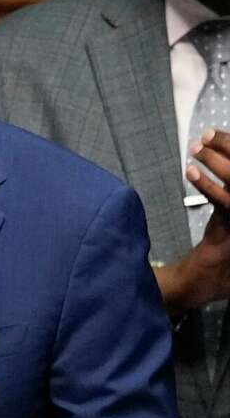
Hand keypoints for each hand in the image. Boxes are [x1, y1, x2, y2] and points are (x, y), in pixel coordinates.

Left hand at [162, 129, 229, 311]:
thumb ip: (225, 195)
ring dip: (217, 162)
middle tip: (206, 134)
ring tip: (196, 148)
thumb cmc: (218, 252)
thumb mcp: (225, 219)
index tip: (217, 135)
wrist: (206, 283)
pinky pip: (224, 203)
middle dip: (228, 147)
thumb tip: (221, 161)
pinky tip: (191, 173)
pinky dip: (208, 186)